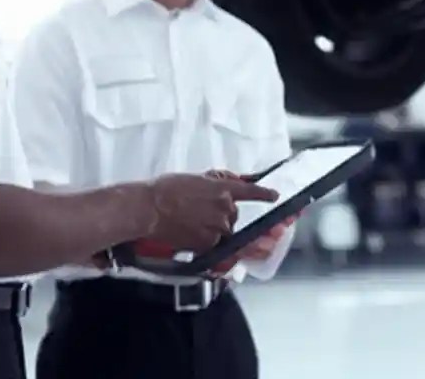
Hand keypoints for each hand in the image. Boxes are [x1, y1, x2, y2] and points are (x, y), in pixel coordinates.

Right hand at [146, 173, 277, 252]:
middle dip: (222, 217)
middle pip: (233, 216)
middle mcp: (225, 207)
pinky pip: (213, 245)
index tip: (274, 196)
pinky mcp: (208, 242)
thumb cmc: (166, 190)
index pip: (250, 191)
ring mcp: (218, 226)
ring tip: (191, 224)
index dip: (264, 194)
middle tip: (200, 214)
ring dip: (214, 231)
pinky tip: (188, 234)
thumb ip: (214, 183)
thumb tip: (225, 183)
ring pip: (225, 232)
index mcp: (222, 188)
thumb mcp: (194, 179)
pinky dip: (204, 242)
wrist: (150, 208)